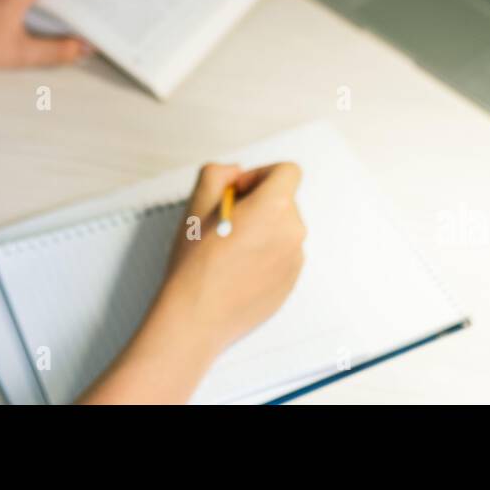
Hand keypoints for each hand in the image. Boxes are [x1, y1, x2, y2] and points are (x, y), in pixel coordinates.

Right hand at [161, 161, 306, 353]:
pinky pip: (282, 256)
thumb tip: (235, 172)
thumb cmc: (195, 264)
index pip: (287, 172)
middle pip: (283, 201)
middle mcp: (292, 233)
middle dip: (258, 204)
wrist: (196, 317)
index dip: (260, 174)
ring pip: (282, 229)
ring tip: (228, 249)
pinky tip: (236, 268)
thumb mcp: (197, 204)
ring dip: (261, 230)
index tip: (239, 191)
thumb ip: (218, 173)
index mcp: (275, 208)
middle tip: (226, 222)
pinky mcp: (290, 284)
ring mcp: (294, 261)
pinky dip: (264, 255)